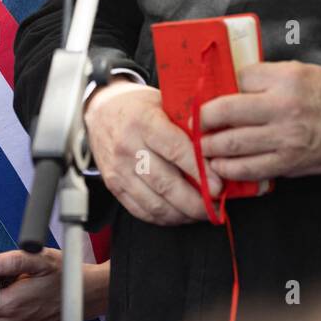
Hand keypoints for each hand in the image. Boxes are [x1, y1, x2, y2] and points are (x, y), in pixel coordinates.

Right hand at [85, 80, 221, 225]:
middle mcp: (128, 147)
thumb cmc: (139, 106)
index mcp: (144, 122)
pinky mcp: (113, 186)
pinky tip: (180, 215)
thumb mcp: (163, 102)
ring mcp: (118, 170)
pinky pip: (141, 211)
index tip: (218, 186)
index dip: (200, 172)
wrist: (100, 112)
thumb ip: (188, 123)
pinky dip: (164, 218)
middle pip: (166, 184)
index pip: (176, 151)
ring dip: (182, 214)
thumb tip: (220, 149)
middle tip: (215, 207)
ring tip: (202, 213)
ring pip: (154, 203)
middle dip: (195, 201)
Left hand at [200, 61, 320, 180]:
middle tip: (192, 124)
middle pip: (226, 111)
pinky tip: (220, 165)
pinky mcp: (289, 162)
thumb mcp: (300, 72)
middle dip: (202, 120)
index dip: (220, 88)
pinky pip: (251, 168)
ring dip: (210, 147)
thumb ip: (266, 78)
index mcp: (286, 78)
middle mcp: (283, 106)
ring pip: (233, 143)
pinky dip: (230, 168)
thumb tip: (231, 86)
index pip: (238, 79)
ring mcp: (285, 137)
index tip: (204, 97)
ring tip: (201, 146)